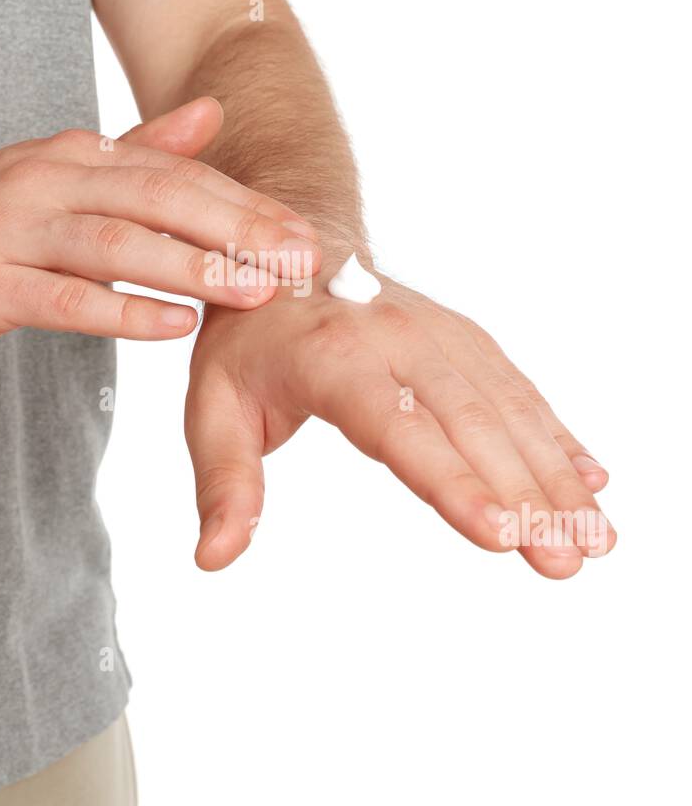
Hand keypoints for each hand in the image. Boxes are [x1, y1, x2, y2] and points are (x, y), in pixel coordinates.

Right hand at [0, 99, 319, 349]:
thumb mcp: (62, 172)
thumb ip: (141, 150)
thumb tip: (213, 113)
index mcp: (76, 155)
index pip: (175, 174)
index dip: (244, 204)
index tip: (303, 235)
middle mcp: (48, 179)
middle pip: (157, 198)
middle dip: (235, 229)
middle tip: (297, 261)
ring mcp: (13, 230)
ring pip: (116, 243)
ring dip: (192, 267)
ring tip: (254, 291)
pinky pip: (64, 298)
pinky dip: (124, 310)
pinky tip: (175, 325)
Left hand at [186, 256, 613, 578]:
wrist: (289, 244)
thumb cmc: (248, 337)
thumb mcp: (212, 405)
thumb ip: (225, 482)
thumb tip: (213, 557)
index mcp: (330, 358)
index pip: (398, 427)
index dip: (451, 481)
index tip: (498, 533)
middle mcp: (396, 340)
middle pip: (472, 424)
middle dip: (525, 496)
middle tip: (565, 561)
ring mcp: (438, 336)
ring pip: (508, 409)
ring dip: (555, 474)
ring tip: (593, 538)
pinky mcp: (463, 339)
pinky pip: (516, 389)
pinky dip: (555, 436)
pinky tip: (589, 480)